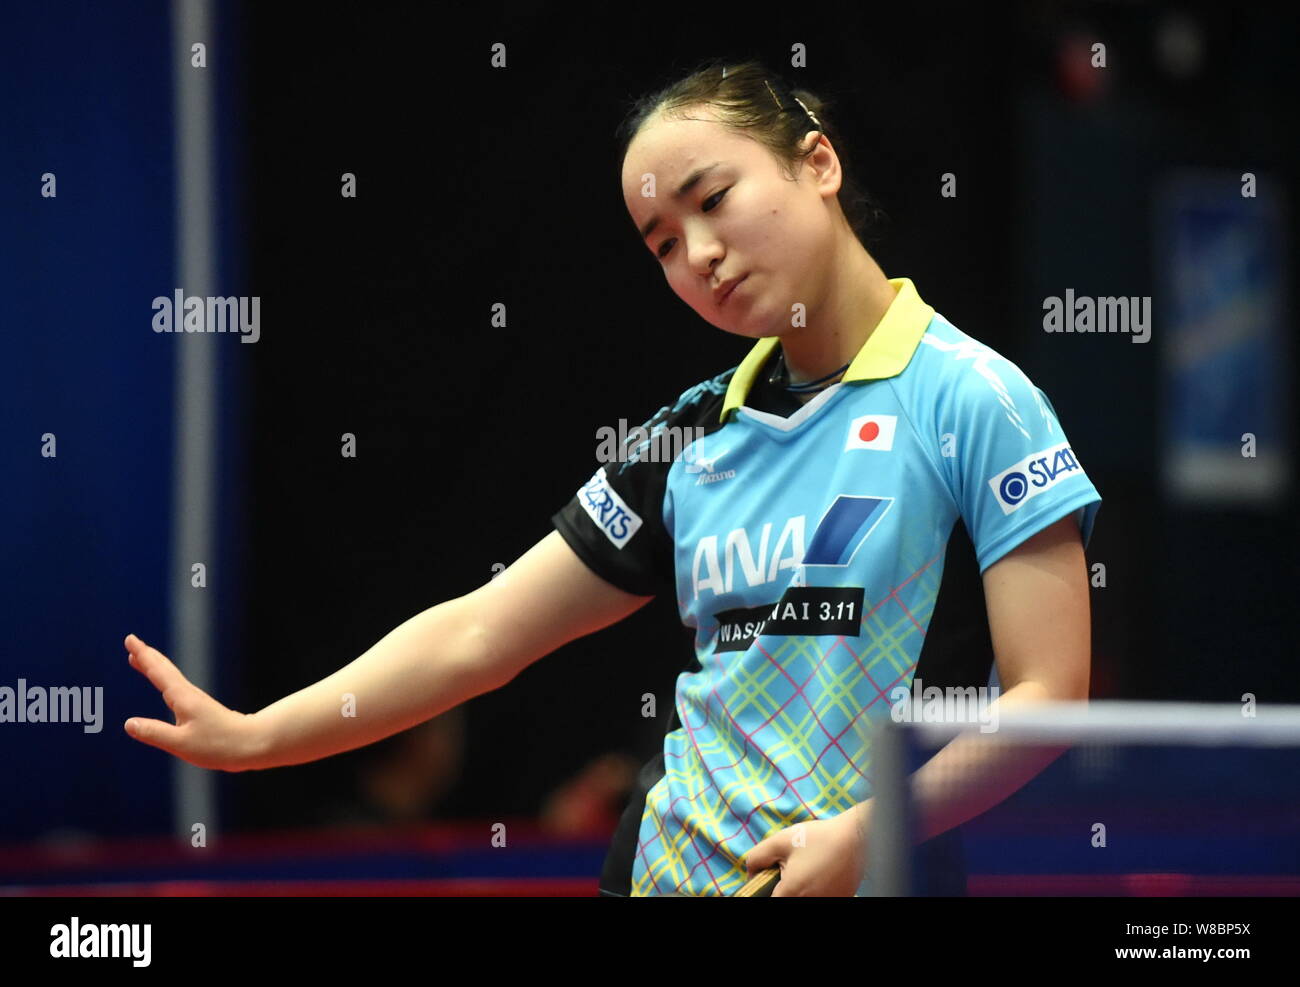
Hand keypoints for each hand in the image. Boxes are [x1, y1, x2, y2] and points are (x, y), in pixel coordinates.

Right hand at [123, 634, 260, 771]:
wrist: (253, 743)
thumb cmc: (219, 745)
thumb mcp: (181, 743)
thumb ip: (154, 733)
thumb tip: (128, 723)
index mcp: (183, 698)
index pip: (158, 672)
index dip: (143, 656)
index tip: (130, 639)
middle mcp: (189, 694)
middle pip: (165, 669)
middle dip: (147, 655)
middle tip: (132, 642)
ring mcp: (197, 701)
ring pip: (171, 677)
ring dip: (155, 666)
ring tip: (141, 659)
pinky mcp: (202, 709)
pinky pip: (178, 689)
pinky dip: (167, 682)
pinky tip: (168, 689)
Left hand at [743, 804, 870, 896]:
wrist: (856, 838)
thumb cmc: (818, 838)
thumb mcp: (780, 841)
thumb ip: (757, 857)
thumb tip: (750, 873)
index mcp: (791, 893)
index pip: (769, 901)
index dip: (763, 890)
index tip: (768, 879)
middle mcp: (809, 903)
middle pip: (786, 899)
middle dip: (782, 888)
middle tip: (789, 870)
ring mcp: (826, 903)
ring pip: (804, 898)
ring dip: (800, 889)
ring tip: (808, 870)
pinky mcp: (840, 900)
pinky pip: (820, 897)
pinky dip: (816, 889)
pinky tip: (821, 873)